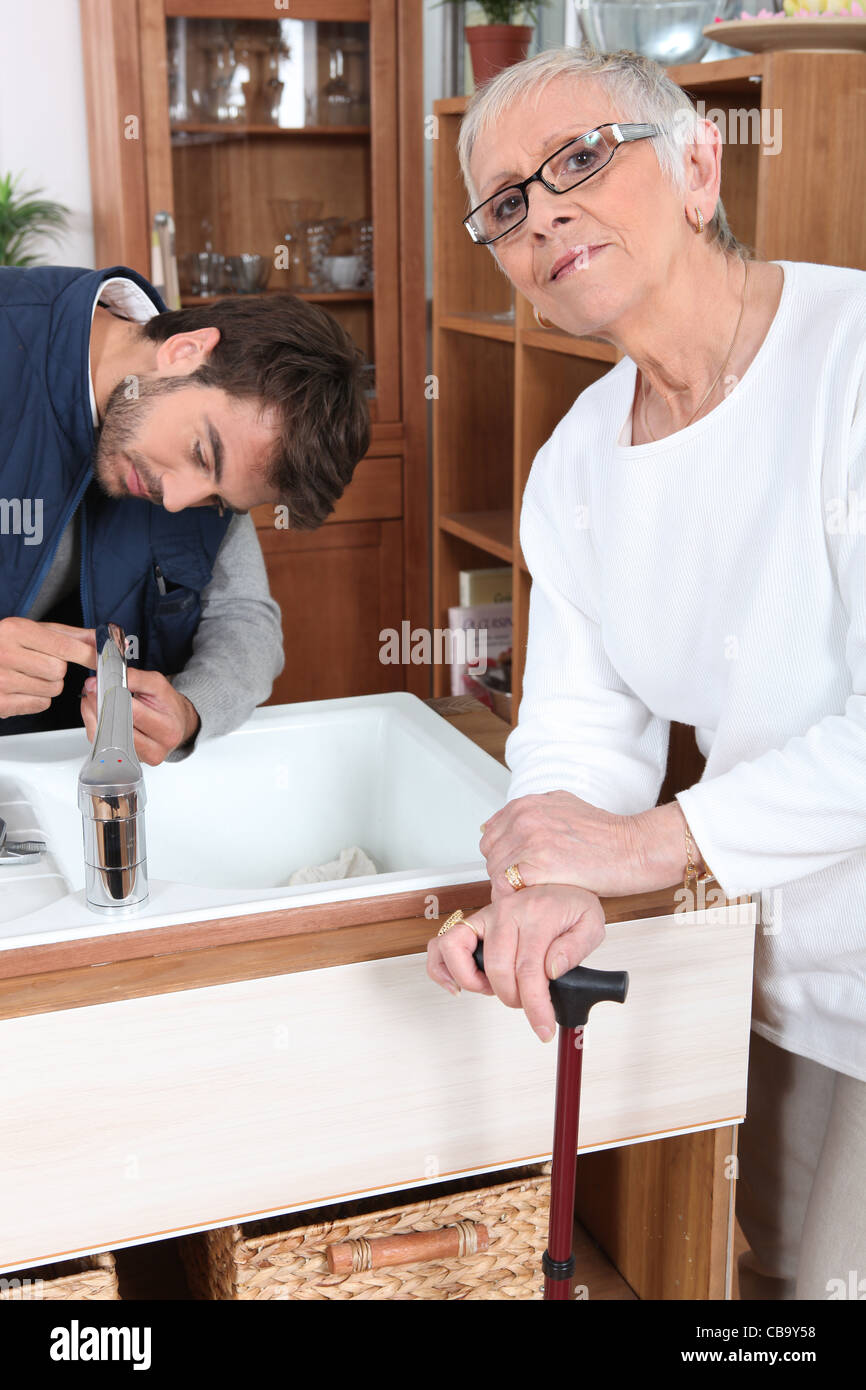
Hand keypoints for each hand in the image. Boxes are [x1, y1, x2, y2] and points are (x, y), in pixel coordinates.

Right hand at [0, 618, 96, 717]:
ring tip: (27, 674)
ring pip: (53, 689)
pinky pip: (41, 704)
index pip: (64, 647)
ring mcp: (1, 680)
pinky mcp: (1, 703)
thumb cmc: (4, 644)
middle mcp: (5, 654)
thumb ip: (68, 635)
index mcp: (14, 630)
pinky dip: (37, 698)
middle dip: (56, 668)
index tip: (97, 656)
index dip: (86, 653)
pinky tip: (21, 687)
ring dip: (48, 684)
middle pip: (59, 670)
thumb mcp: (31, 630)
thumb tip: (98, 638)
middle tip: (38, 662)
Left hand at [81, 667, 199, 766]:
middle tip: (92, 689)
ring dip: (94, 716)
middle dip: (101, 706)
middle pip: (118, 729)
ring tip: (92, 699)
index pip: (135, 714)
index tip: (100, 684)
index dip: (114, 698)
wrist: (176, 724)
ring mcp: (140, 758)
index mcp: (168, 730)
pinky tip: (95, 712)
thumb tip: (110, 678)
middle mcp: (156, 748)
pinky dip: (95, 726)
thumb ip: (136, 678)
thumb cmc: (168, 706)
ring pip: (106, 739)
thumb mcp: (158, 685)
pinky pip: (102, 744)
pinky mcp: (126, 760)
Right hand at [426, 883, 605, 1041]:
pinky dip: (442, 968)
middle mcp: (505, 913)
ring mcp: (485, 916)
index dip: (535, 1005)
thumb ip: (575, 948)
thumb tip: (552, 970)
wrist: (558, 883)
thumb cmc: (572, 904)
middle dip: (512, 998)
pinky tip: (459, 985)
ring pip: (456, 950)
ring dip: (471, 981)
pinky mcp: (473, 923)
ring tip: (493, 990)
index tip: (543, 1026)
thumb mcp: (591, 924)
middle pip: (496, 968)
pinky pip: (442, 943)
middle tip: (528, 1003)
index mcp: (536, 915)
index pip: (529, 970)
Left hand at [480, 791, 687, 899]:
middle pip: (490, 853)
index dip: (503, 854)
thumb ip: (535, 810)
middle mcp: (524, 818)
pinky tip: (533, 898)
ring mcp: (529, 840)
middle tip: (526, 883)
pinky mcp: (536, 865)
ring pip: (495, 872)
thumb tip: (512, 819)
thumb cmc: (606, 833)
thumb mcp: (565, 805)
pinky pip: (506, 887)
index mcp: (527, 804)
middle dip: (504, 870)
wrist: (633, 848)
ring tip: (532, 892)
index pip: (491, 833)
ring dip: (510, 887)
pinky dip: (515, 897)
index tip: (517, 866)